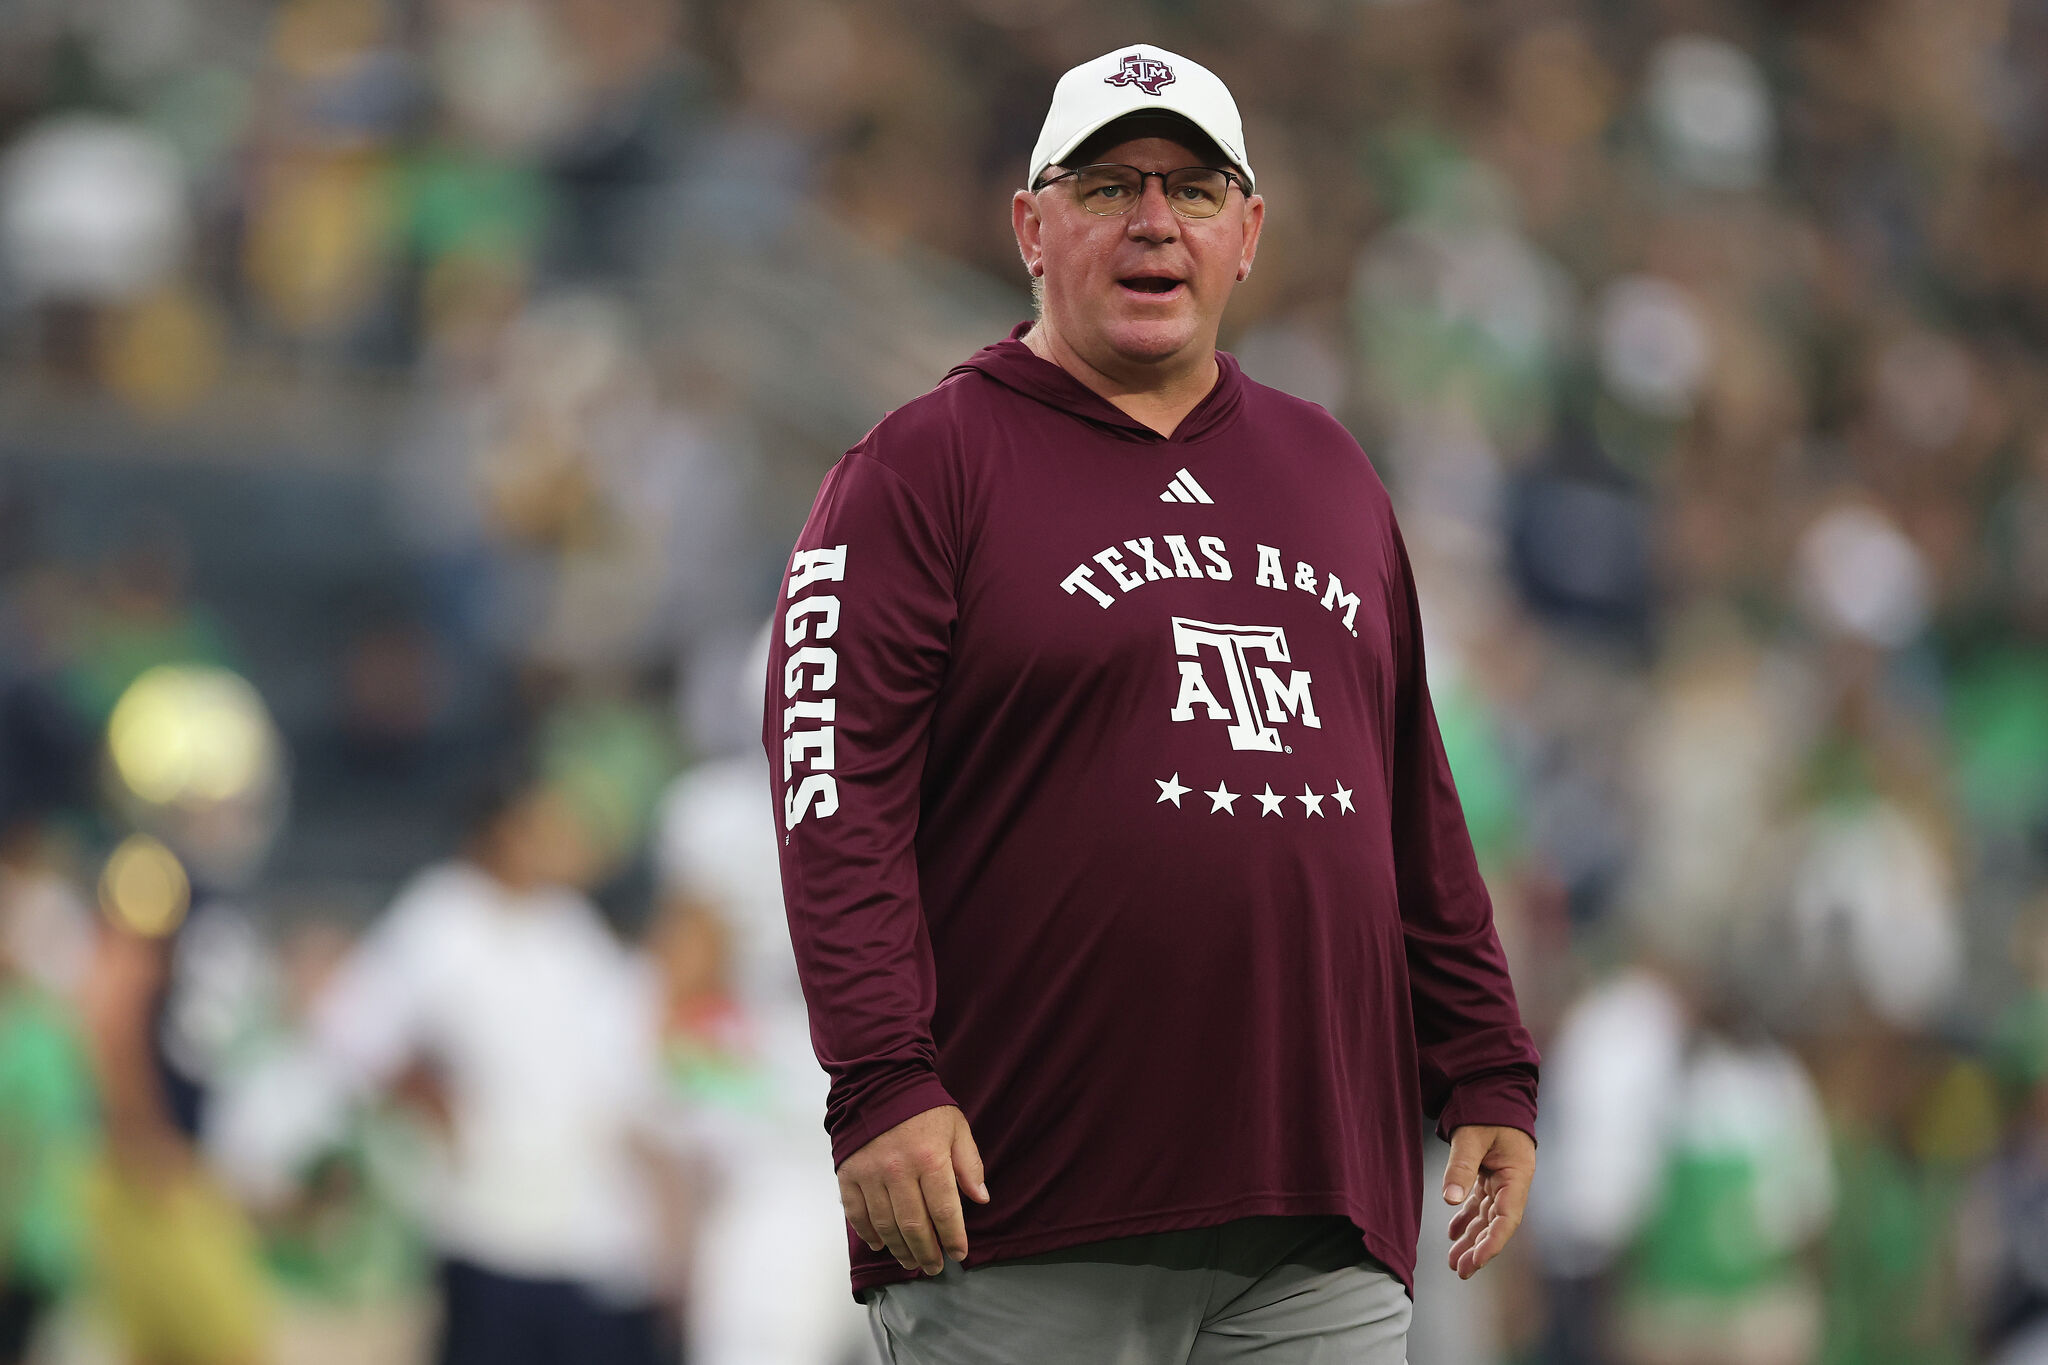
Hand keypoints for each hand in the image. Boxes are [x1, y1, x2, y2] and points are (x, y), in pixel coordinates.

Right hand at [838, 1104, 988, 1275]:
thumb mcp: (956, 1128)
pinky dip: (867, 1233)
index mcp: (930, 1159)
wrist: (879, 1081)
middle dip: (927, 1252)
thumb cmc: (923, 1106)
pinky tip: (879, 1244)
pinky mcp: (849, 1173)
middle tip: (934, 1267)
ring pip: (885, 1225)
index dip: (953, 1238)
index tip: (959, 1254)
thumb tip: (981, 1198)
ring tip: (911, 1261)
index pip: (945, 1211)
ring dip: (899, 1249)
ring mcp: (870, 1174)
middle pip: (914, 1225)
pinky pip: (857, 1213)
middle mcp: (899, 1171)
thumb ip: (969, 1164)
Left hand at [1442, 1123, 1534, 1278]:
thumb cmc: (1486, 1108)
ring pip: (1487, 1216)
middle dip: (1479, 1248)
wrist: (1491, 1086)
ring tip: (1454, 1261)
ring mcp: (1502, 1179)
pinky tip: (1453, 1234)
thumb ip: (1461, 1166)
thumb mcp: (1471, 1136)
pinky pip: (1480, 1203)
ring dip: (1472, 1238)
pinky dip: (1467, 1218)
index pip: (1507, 1218)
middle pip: (1497, 1223)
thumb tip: (1450, 1200)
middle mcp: (1513, 1182)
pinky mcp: (1490, 1175)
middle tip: (1460, 1270)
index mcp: (1517, 1175)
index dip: (1492, 1243)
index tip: (1476, 1261)